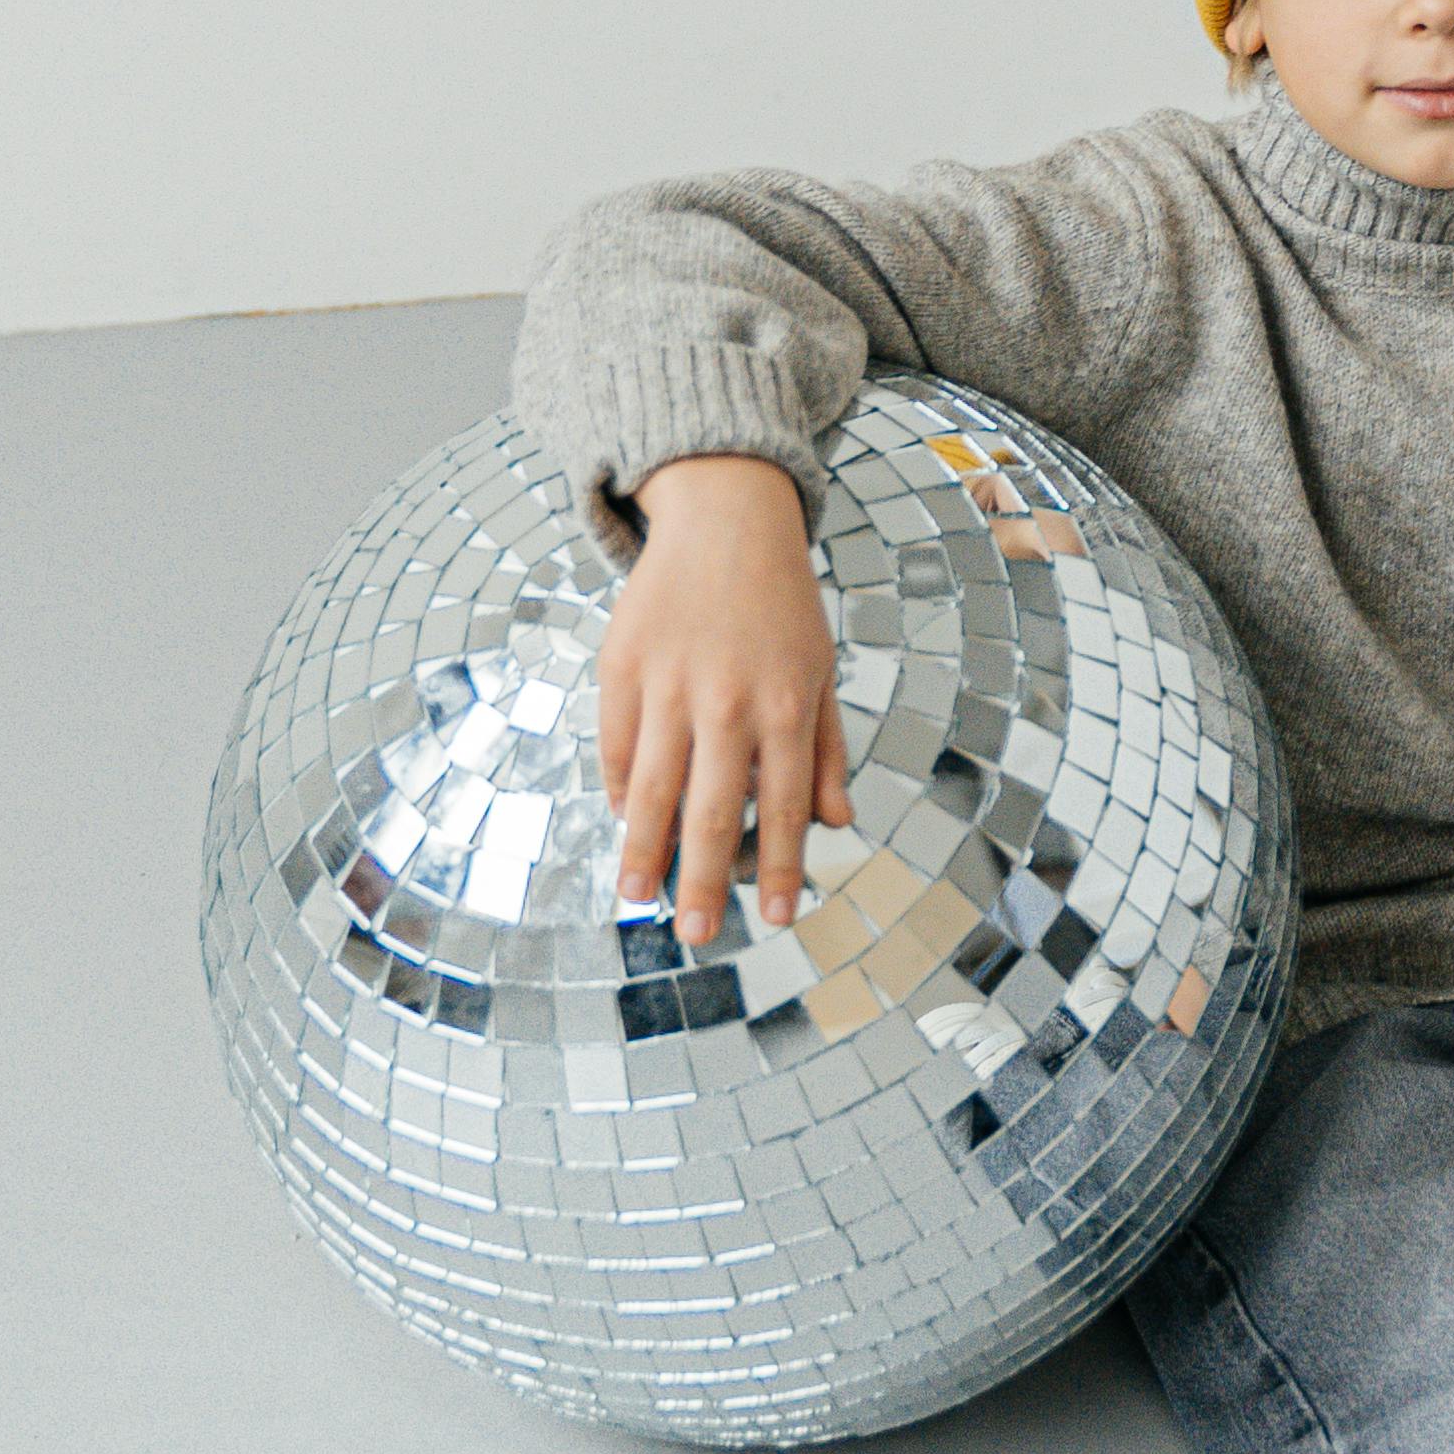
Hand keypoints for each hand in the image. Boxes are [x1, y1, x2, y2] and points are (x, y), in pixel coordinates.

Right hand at [599, 455, 855, 942]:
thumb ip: (826, 750)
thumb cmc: (781, 605)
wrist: (725, 520)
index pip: (786, 809)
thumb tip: (837, 822)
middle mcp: (728, 702)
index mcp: (787, 707)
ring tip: (638, 896)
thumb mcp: (823, 671)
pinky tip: (624, 821)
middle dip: (704, 881)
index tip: (777, 919)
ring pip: (654, 787)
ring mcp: (670, 684)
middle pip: (712, 812)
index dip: (782, 869)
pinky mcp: (623, 666)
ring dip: (644, 849)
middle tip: (696, 934)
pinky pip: (617, 744)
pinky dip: (620, 787)